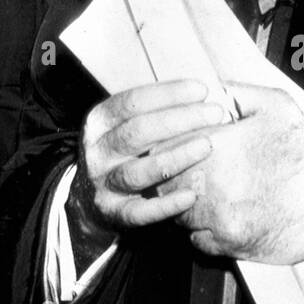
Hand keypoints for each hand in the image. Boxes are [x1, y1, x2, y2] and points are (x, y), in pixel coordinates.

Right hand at [69, 79, 225, 259]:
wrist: (88, 199)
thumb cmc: (121, 154)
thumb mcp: (122, 127)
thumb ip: (152, 112)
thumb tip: (200, 96)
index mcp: (99, 122)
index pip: (132, 101)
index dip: (169, 94)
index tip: (202, 90)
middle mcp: (98, 151)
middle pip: (138, 131)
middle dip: (180, 119)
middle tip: (215, 114)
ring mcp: (103, 184)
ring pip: (139, 171)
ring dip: (176, 157)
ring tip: (207, 145)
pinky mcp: (112, 213)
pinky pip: (141, 212)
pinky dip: (167, 204)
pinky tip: (191, 195)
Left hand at [163, 82, 303, 264]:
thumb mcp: (275, 105)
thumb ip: (234, 92)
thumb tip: (207, 87)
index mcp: (215, 145)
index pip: (163, 146)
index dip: (167, 146)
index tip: (174, 146)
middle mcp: (209, 183)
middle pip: (163, 180)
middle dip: (169, 175)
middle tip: (185, 170)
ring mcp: (217, 216)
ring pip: (176, 211)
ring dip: (182, 203)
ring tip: (202, 193)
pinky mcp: (228, 243)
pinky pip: (195, 239)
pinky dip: (199, 230)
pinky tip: (214, 216)